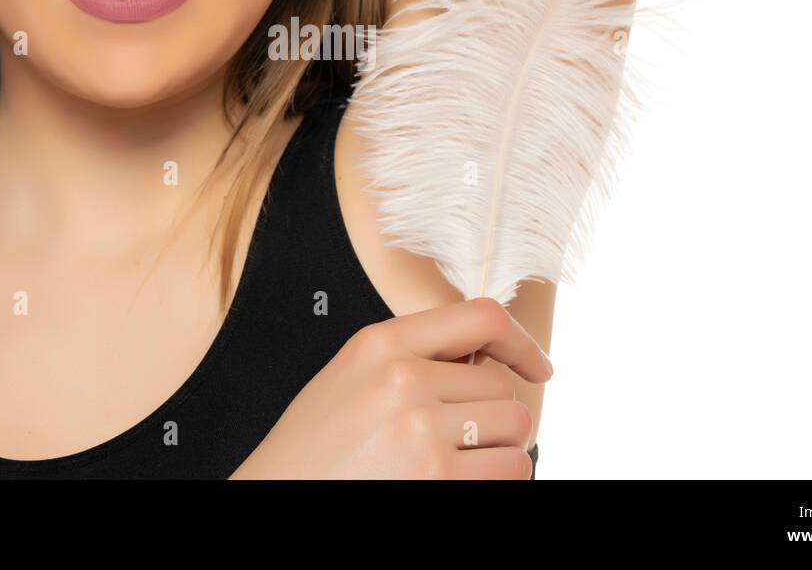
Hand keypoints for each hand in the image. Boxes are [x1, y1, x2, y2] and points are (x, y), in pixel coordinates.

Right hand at [230, 297, 552, 478]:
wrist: (276, 493)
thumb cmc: (315, 447)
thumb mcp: (352, 376)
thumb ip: (412, 356)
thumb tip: (488, 359)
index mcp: (380, 343)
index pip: (481, 317)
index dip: (519, 342)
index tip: (536, 365)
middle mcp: (403, 378)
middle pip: (501, 384)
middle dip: (491, 413)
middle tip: (456, 438)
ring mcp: (421, 430)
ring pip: (514, 425)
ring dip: (497, 447)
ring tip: (454, 461)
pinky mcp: (438, 478)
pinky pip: (512, 467)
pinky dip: (497, 477)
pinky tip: (458, 479)